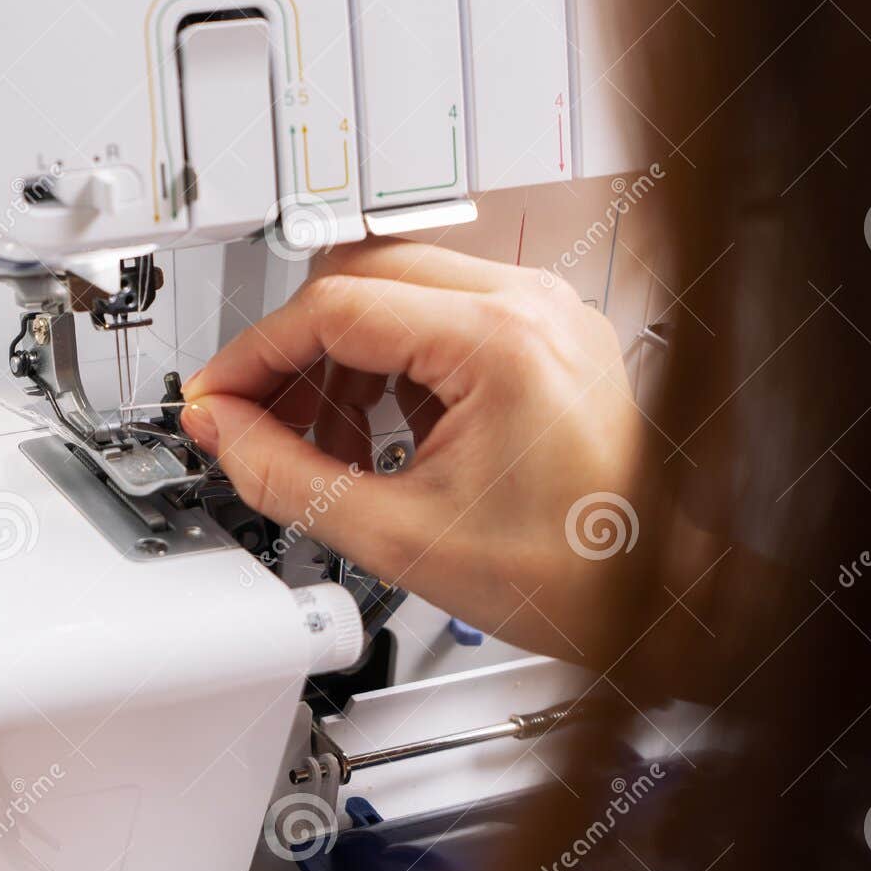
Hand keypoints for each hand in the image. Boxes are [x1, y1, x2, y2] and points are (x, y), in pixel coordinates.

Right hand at [180, 237, 645, 661]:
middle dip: (294, 348)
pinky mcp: (544, 330)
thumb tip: (225, 431)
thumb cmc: (569, 573)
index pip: (333, 308)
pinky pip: (438, 311)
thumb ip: (284, 474)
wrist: (650, 594)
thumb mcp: (395, 534)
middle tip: (257, 413)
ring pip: (395, 287)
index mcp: (498, 340)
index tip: (220, 398)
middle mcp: (527, 304)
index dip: (256, 355)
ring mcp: (542, 310)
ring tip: (323, 437)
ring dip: (340, 355)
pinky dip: (389, 362)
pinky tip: (380, 430)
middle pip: (358, 276)